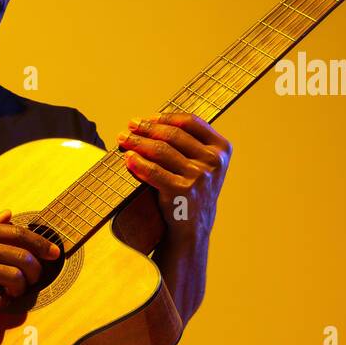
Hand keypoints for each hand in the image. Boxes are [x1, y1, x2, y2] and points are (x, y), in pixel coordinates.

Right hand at [0, 209, 60, 308]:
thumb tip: (8, 214)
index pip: (21, 234)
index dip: (43, 245)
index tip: (55, 253)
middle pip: (24, 258)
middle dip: (35, 271)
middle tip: (32, 278)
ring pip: (14, 278)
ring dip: (19, 288)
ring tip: (12, 291)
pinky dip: (0, 302)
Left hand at [118, 112, 231, 245]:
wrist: (193, 227)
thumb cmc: (192, 190)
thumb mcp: (202, 164)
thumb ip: (188, 142)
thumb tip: (152, 121)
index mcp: (221, 149)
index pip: (191, 122)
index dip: (166, 117)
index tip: (147, 118)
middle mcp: (213, 161)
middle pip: (173, 135)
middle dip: (147, 128)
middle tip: (130, 126)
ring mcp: (199, 177)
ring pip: (161, 150)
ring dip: (138, 142)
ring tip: (124, 139)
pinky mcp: (182, 191)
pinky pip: (154, 171)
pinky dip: (137, 163)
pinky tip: (128, 158)